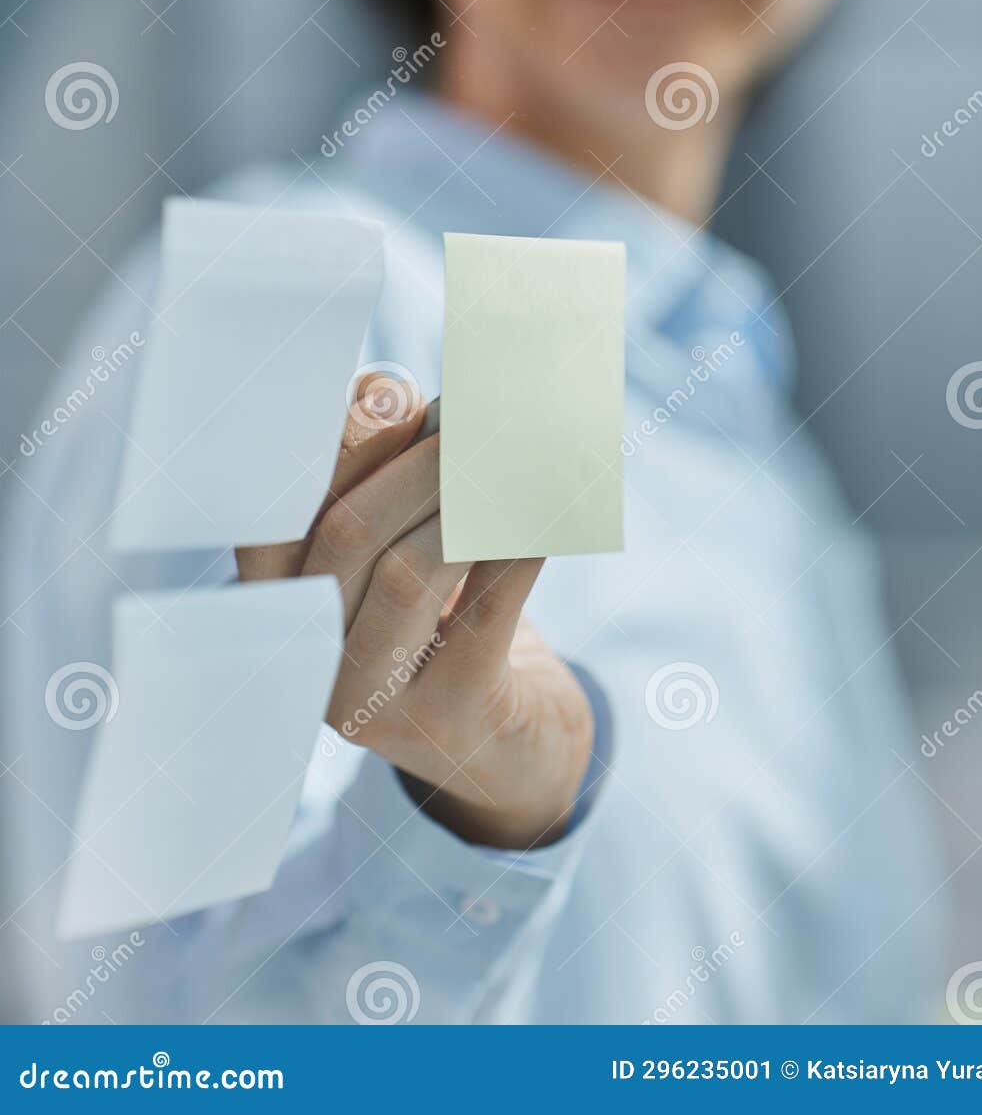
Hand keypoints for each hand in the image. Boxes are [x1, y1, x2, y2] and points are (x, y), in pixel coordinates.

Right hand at [236, 382, 593, 849]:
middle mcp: (308, 659)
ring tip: (511, 451)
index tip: (387, 390)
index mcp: (277, 607)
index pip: (269, 517)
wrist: (508, 749)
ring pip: (407, 573)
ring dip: (465, 496)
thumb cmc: (446, 626)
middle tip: (469, 412)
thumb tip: (410, 391)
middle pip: (343, 531)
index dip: (326, 445)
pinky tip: (552, 505)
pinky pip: (488, 611)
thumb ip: (391, 482)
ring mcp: (373, 701)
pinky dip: (521, 543)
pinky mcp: (452, 718)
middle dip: (411, 455)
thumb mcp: (399, 556)